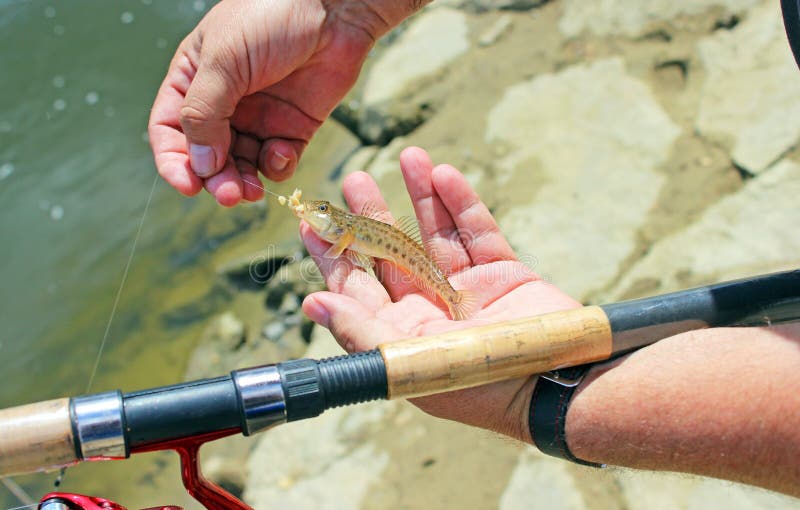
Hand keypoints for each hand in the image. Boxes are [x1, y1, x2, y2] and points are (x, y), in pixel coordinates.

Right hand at [148, 0, 417, 205]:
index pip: (170, 129)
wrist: (335, 8)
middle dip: (214, 179)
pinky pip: (277, 160)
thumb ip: (205, 113)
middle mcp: (223, 103)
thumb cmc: (271, 17)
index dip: (174, 161)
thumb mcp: (224, 60)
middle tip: (227, 194)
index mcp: (193, 80)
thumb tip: (199, 164)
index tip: (186, 185)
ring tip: (251, 191)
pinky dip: (277, 166)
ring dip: (243, 181)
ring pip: (241, 165)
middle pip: (207, 155)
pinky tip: (282, 153)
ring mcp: (258, 116)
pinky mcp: (293, 127)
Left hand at [301, 147, 580, 440]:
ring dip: (420, 195)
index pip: (357, 287)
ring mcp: (467, 290)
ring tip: (406, 154)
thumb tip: (310, 304)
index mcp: (402, 334)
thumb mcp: (410, 363)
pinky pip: (477, 231)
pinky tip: (443, 174)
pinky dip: (461, 203)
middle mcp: (430, 310)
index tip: (310, 222)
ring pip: (436, 234)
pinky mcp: (503, 274)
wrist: (559, 388)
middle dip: (373, 215)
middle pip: (392, 253)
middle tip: (354, 178)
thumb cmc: (479, 386)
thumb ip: (360, 331)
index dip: (333, 254)